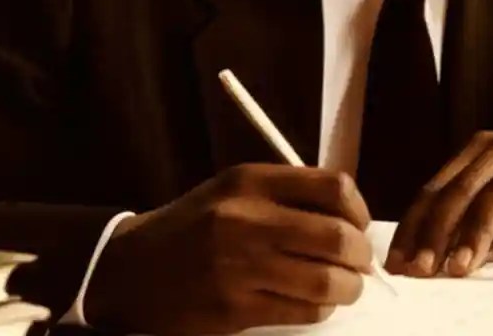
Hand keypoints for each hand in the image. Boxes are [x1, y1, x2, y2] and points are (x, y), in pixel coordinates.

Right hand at [84, 164, 374, 335]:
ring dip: (348, 288)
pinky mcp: (235, 308)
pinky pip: (303, 311)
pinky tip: (314, 303)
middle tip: (359, 263)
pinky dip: (321, 309)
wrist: (131, 269)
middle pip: (337, 236)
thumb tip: (351, 220)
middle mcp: (247, 219)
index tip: (358, 226)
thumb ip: (287, 195)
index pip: (332, 187)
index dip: (359, 210)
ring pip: (326, 281)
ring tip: (345, 287)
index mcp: (251, 182)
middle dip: (361, 255)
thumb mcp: (234, 191)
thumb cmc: (194, 225)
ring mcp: (240, 267)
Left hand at [384, 130, 492, 277]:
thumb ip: (470, 223)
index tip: (400, 263)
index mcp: (480, 150)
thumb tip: (424, 261)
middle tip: (423, 270)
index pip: (436, 189)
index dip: (415, 227)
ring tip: (461, 268)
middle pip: (462, 190)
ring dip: (476, 233)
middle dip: (438, 233)